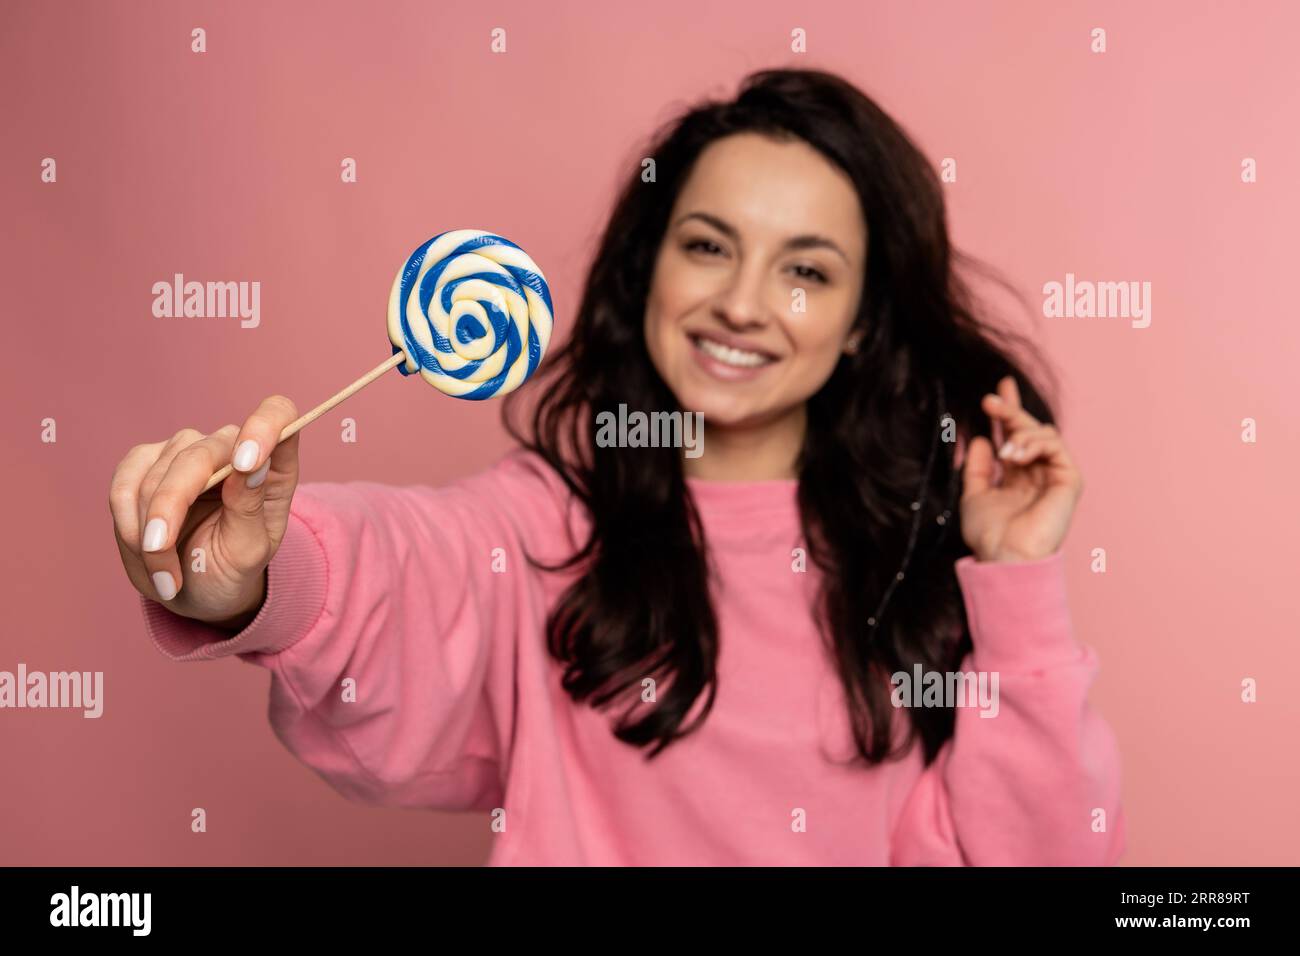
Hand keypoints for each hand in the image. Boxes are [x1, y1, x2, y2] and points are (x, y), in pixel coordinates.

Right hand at [109, 395, 301, 625]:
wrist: (193, 589)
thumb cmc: (230, 569)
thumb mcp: (248, 551)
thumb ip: (250, 507)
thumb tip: (253, 464)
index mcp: (272, 466)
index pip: (278, 414)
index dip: (264, 426)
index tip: (247, 461)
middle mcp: (229, 446)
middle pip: (199, 454)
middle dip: (173, 511)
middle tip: (171, 571)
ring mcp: (185, 450)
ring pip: (156, 475)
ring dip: (151, 534)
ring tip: (166, 574)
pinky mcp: (144, 462)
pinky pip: (124, 485)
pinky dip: (128, 525)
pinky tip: (144, 553)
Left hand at [959, 375, 1082, 562]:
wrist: (1005, 556)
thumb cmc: (989, 534)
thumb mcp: (973, 494)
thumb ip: (977, 467)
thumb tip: (980, 438)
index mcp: (1017, 478)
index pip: (1014, 438)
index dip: (1008, 414)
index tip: (994, 394)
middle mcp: (1038, 474)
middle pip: (1030, 430)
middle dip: (1011, 411)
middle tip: (990, 401)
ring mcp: (1055, 476)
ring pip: (1044, 434)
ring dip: (1020, 433)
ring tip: (1003, 452)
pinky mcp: (1069, 480)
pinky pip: (1056, 446)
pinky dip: (1034, 444)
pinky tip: (1014, 455)